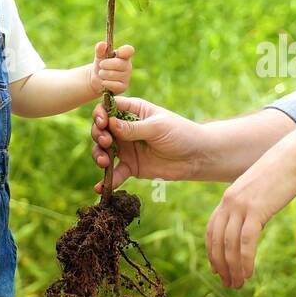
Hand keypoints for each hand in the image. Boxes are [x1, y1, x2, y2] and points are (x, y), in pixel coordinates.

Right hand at [91, 95, 207, 191]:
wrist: (197, 157)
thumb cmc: (181, 134)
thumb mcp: (158, 127)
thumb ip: (133, 128)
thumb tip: (110, 124)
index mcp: (133, 111)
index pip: (109, 107)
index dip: (101, 114)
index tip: (103, 122)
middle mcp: (126, 128)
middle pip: (101, 129)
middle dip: (99, 135)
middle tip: (107, 142)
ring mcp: (126, 148)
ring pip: (103, 151)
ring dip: (99, 155)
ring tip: (105, 162)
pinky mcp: (131, 166)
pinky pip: (115, 173)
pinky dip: (107, 180)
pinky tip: (100, 188)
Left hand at [93, 40, 134, 95]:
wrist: (97, 78)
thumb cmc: (101, 64)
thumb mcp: (99, 56)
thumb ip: (100, 49)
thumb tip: (102, 44)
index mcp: (124, 56)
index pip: (129, 50)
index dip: (124, 51)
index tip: (118, 53)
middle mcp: (127, 66)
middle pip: (118, 64)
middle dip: (105, 65)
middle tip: (101, 65)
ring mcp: (126, 77)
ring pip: (113, 75)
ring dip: (103, 74)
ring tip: (102, 74)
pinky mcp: (123, 87)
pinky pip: (113, 84)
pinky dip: (105, 83)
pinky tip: (104, 82)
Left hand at [205, 135, 295, 289]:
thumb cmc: (283, 173)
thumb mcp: (261, 190)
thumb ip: (252, 205)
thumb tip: (254, 222)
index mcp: (228, 197)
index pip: (212, 230)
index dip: (212, 252)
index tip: (217, 269)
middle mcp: (229, 202)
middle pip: (217, 241)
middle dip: (221, 265)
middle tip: (228, 284)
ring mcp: (241, 205)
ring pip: (229, 244)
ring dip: (232, 268)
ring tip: (237, 284)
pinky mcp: (256, 209)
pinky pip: (246, 241)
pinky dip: (245, 260)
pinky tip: (248, 274)